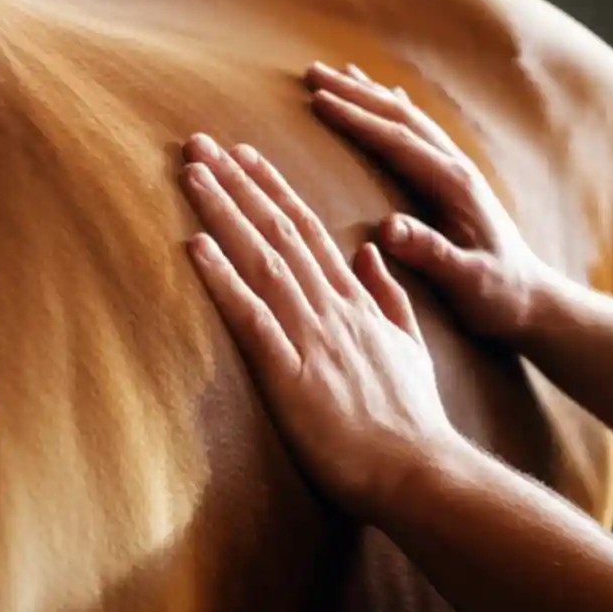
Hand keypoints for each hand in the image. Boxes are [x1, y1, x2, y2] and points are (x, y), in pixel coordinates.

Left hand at [180, 133, 461, 522]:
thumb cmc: (412, 418)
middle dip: (237, 182)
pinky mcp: (289, 374)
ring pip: (261, 259)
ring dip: (223, 212)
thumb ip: (389, 294)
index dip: (272, 188)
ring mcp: (311, 337)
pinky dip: (222, 278)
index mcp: (355, 301)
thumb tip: (370, 249)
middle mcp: (331, 307)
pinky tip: (195, 246)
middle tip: (199, 141)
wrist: (420, 470)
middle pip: (278, 230)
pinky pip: (251, 316)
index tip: (244, 153)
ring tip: (191, 172)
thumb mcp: (410, 345)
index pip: (309, 230)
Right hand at [306, 61, 552, 343]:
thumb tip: (387, 227)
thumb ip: (431, 253)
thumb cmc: (498, 295)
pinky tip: (386, 95)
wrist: (533, 300)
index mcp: (453, 186)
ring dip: (370, 94)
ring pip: (407, 118)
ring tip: (336, 73)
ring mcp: (456, 170)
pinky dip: (394, 109)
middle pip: (399, 117)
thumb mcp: (467, 281)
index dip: (356, 118)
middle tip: (311, 72)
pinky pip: (417, 133)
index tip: (317, 98)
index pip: (395, 141)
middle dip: (354, 94)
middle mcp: (455, 168)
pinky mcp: (453, 180)